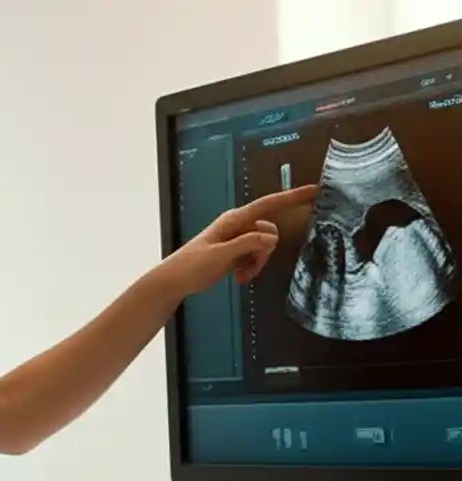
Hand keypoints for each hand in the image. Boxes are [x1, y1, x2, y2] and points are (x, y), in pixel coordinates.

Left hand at [157, 185, 318, 296]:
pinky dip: (251, 268)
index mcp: (234, 220)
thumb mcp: (221, 255)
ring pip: (263, 247)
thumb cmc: (192, 265)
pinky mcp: (235, 251)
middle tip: (247, 267)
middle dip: (264, 252)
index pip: (269, 204)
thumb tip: (271, 238)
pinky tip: (238, 278)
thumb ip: (247, 244)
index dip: (292, 197)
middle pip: (269, 232)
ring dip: (256, 263)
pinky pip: (254, 256)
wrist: (175, 281)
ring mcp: (236, 238)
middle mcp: (237, 225)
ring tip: (240, 275)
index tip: (315, 191)